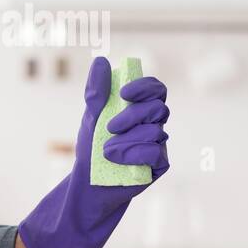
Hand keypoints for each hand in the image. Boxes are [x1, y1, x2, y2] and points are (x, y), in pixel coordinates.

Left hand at [18, 55, 169, 247]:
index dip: (146, 86)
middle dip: (132, 115)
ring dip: (126, 140)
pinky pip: (155, 151)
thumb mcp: (90, 118)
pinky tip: (116, 160)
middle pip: (158, 108)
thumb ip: (96, 92)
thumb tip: (101, 62)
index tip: (126, 92)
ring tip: (106, 151)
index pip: (156, 89)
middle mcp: (153, 125)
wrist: (87, 184)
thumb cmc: (91, 150)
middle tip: (109, 127)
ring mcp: (159, 144)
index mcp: (139, 110)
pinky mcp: (160, 164)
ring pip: (155, 131)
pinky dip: (132, 154)